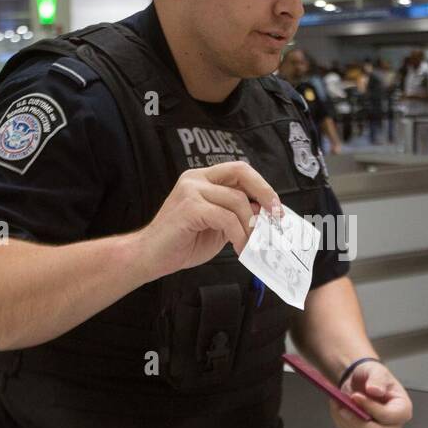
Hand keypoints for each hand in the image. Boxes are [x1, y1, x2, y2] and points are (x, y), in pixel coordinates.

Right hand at [138, 161, 281, 277]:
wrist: (150, 256)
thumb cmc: (181, 242)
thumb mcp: (218, 226)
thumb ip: (237, 215)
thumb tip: (264, 211)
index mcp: (203, 179)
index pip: (240, 170)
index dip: (262, 186)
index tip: (276, 208)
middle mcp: (196, 179)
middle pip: (241, 172)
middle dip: (265, 194)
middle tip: (275, 218)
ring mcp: (191, 190)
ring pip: (237, 200)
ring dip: (250, 226)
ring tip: (251, 244)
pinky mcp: (189, 207)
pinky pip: (225, 217)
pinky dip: (238, 234)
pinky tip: (239, 247)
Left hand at [329, 361, 411, 427]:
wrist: (360, 380)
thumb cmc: (372, 376)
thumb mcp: (376, 370)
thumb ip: (377, 379)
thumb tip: (375, 390)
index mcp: (402, 410)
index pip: (388, 416)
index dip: (371, 408)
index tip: (356, 396)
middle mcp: (393, 425)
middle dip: (357, 421)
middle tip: (343, 407)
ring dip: (345, 419)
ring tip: (337, 401)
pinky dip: (340, 419)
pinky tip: (337, 406)